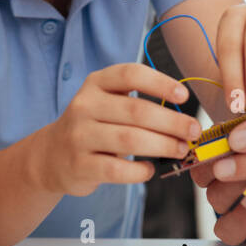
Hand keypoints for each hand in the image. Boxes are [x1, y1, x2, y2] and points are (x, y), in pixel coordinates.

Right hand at [34, 63, 201, 195]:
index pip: (130, 74)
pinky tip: (149, 170)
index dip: (160, 83)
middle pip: (136, 111)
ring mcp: (79, 135)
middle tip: (194, 131)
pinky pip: (117, 169)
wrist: (51, 155)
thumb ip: (138, 103)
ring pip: (129, 140)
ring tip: (181, 150)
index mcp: (96, 83)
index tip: (183, 95)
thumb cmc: (94, 126)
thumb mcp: (107, 103)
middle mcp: (84, 105)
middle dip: (172, 122)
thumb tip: (185, 119)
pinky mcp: (79, 165)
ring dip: (162, 145)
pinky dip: (139, 171)